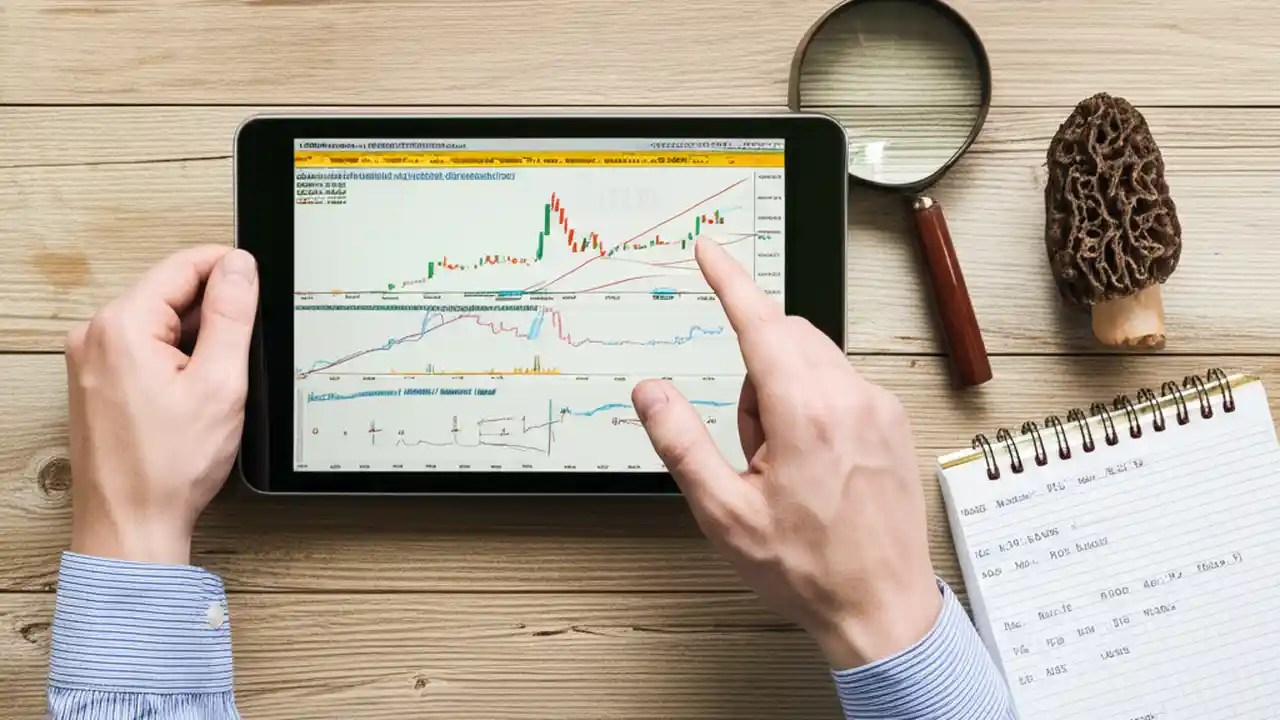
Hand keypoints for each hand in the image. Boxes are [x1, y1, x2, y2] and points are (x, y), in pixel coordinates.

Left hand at [65, 246, 258, 564]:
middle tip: (245, 351)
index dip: (231, 268)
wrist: (130, 524)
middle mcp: (96, 335)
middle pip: (171, 293)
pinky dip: (178, 361)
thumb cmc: (168, 467)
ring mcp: (92, 359)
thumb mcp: (220, 382)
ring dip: (198, 341)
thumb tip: (239, 267)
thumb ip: (232, 314)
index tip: (260, 284)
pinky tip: (195, 396)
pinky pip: (146, 349)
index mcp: (122, 325)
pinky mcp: (97, 382)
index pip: (185, 265)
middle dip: (215, 313)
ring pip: (161, 323)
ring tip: (219, 384)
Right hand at [632, 239, 939, 668]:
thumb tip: (651, 392)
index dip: (729, 281)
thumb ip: (681, 442)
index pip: (760, 323)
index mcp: (806, 414)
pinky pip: (842, 385)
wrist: (881, 608)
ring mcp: (878, 409)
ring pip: (814, 361)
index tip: (711, 252)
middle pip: (786, 339)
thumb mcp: (724, 513)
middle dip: (755, 373)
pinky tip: (815, 466)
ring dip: (784, 391)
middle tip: (751, 447)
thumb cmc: (807, 569)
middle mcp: (850, 399)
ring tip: (785, 465)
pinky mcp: (892, 422)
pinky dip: (816, 406)